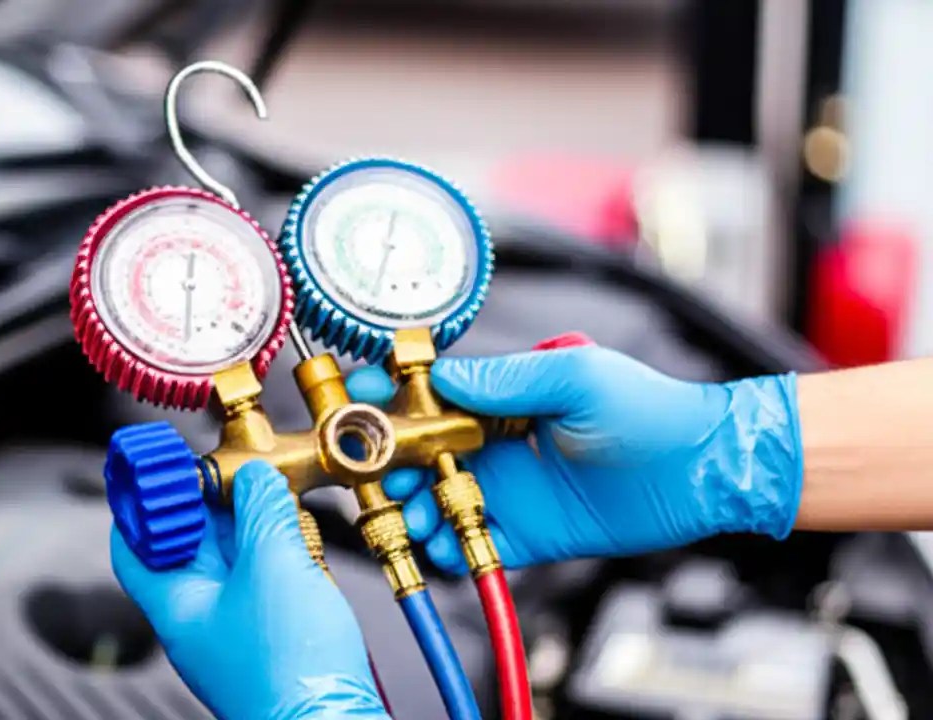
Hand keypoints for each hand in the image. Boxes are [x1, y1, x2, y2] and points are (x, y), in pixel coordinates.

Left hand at [111, 460, 388, 719]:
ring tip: (275, 494)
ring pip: (232, 560)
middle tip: (234, 467)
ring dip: (252, 523)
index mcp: (176, 605)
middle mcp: (200, 618)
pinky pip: (266, 580)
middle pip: (188, 544)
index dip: (141, 502)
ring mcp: (236, 628)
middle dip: (211, 501)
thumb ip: (261, 511)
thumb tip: (254, 476)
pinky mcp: (274, 635)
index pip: (134, 545)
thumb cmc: (291, 669)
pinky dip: (279, 550)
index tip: (162, 467)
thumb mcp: (273, 565)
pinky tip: (301, 535)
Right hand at [347, 346, 801, 572]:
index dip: (387, 399)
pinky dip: (447, 549)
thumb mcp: (576, 380)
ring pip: (435, 502)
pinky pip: (471, 545)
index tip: (355, 403)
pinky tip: (441, 545)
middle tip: (375, 475)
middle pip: (417, 454)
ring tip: (410, 516)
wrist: (703, 469)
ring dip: (411, 509)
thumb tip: (442, 377)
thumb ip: (506, 381)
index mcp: (500, 399)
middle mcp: (494, 444)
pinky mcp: (525, 533)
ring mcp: (507, 490)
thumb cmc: (649, 411)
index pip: (427, 396)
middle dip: (387, 464)